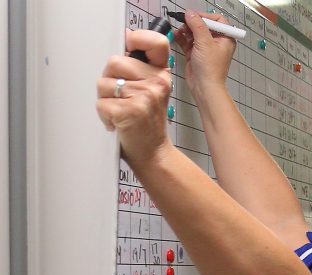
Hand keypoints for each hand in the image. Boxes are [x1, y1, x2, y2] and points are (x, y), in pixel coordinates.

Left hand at [96, 29, 173, 167]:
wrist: (154, 153)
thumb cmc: (148, 123)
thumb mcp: (151, 91)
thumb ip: (139, 67)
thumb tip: (126, 36)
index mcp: (161, 75)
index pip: (156, 42)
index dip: (139, 39)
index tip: (130, 47)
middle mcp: (156, 83)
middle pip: (114, 62)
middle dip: (109, 80)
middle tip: (122, 98)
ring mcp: (145, 97)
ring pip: (103, 84)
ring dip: (105, 100)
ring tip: (120, 112)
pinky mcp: (130, 111)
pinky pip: (101, 103)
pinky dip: (104, 116)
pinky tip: (117, 122)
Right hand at [174, 10, 236, 96]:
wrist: (204, 87)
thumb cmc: (210, 68)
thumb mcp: (205, 42)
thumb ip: (197, 25)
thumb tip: (190, 13)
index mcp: (225, 38)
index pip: (217, 20)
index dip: (206, 16)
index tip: (194, 16)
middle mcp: (216, 42)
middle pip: (203, 25)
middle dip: (193, 23)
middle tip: (184, 23)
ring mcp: (205, 48)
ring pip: (194, 32)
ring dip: (186, 30)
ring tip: (180, 30)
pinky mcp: (195, 53)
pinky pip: (188, 41)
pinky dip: (182, 37)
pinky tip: (176, 35)